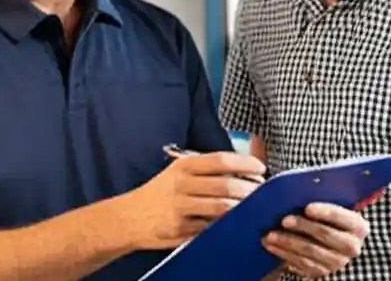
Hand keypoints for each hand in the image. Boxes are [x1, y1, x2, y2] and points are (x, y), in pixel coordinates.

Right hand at [120, 151, 265, 249]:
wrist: (129, 217)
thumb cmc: (160, 192)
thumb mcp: (178, 172)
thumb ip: (205, 170)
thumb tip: (242, 168)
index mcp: (184, 166)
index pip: (221, 160)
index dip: (245, 163)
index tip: (260, 169)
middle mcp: (182, 184)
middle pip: (225, 185)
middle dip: (249, 189)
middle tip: (260, 192)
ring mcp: (181, 208)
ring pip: (221, 207)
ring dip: (242, 208)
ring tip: (252, 207)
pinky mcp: (181, 229)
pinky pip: (211, 226)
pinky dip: (225, 225)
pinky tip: (233, 223)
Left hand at [262, 203, 368, 278]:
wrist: (326, 239)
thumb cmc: (325, 216)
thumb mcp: (330, 206)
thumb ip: (324, 197)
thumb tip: (306, 186)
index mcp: (358, 226)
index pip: (344, 217)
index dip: (326, 212)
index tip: (307, 207)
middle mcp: (352, 247)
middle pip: (326, 234)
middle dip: (303, 226)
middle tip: (283, 219)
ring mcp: (337, 262)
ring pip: (310, 251)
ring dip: (288, 242)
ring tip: (270, 234)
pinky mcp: (321, 272)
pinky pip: (301, 264)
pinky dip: (284, 253)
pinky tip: (272, 245)